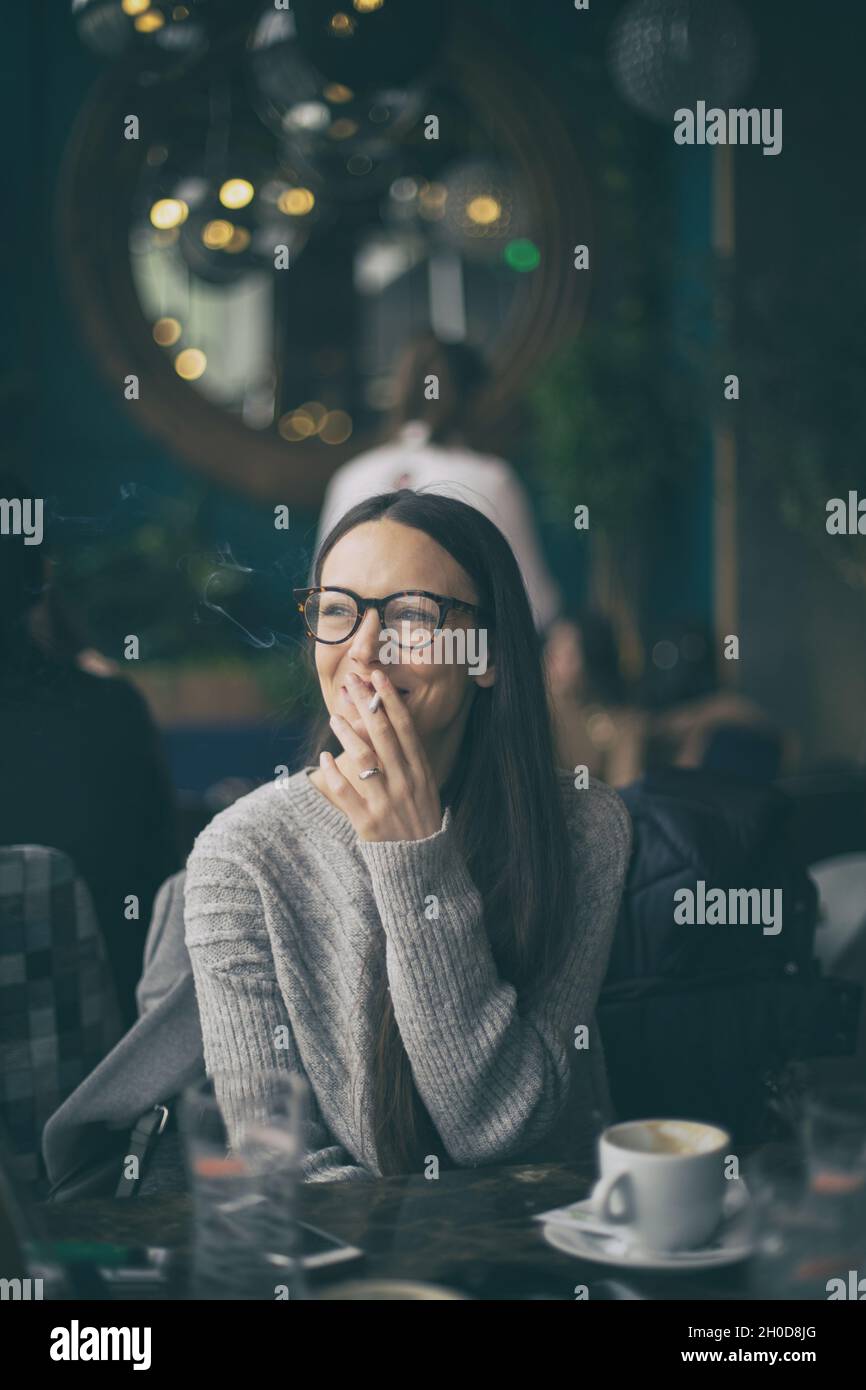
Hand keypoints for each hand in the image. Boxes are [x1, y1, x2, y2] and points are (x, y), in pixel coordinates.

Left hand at [320, 671, 442, 842]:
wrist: (420, 864)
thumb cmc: (419, 818)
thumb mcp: (424, 786)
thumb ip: (408, 758)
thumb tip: (392, 724)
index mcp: (420, 771)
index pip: (405, 727)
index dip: (391, 700)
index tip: (377, 676)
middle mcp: (405, 782)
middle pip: (384, 734)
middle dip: (367, 704)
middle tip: (352, 681)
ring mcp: (387, 802)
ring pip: (364, 759)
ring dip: (348, 734)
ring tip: (335, 716)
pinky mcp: (368, 822)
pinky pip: (347, 793)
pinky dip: (333, 774)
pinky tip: (323, 758)